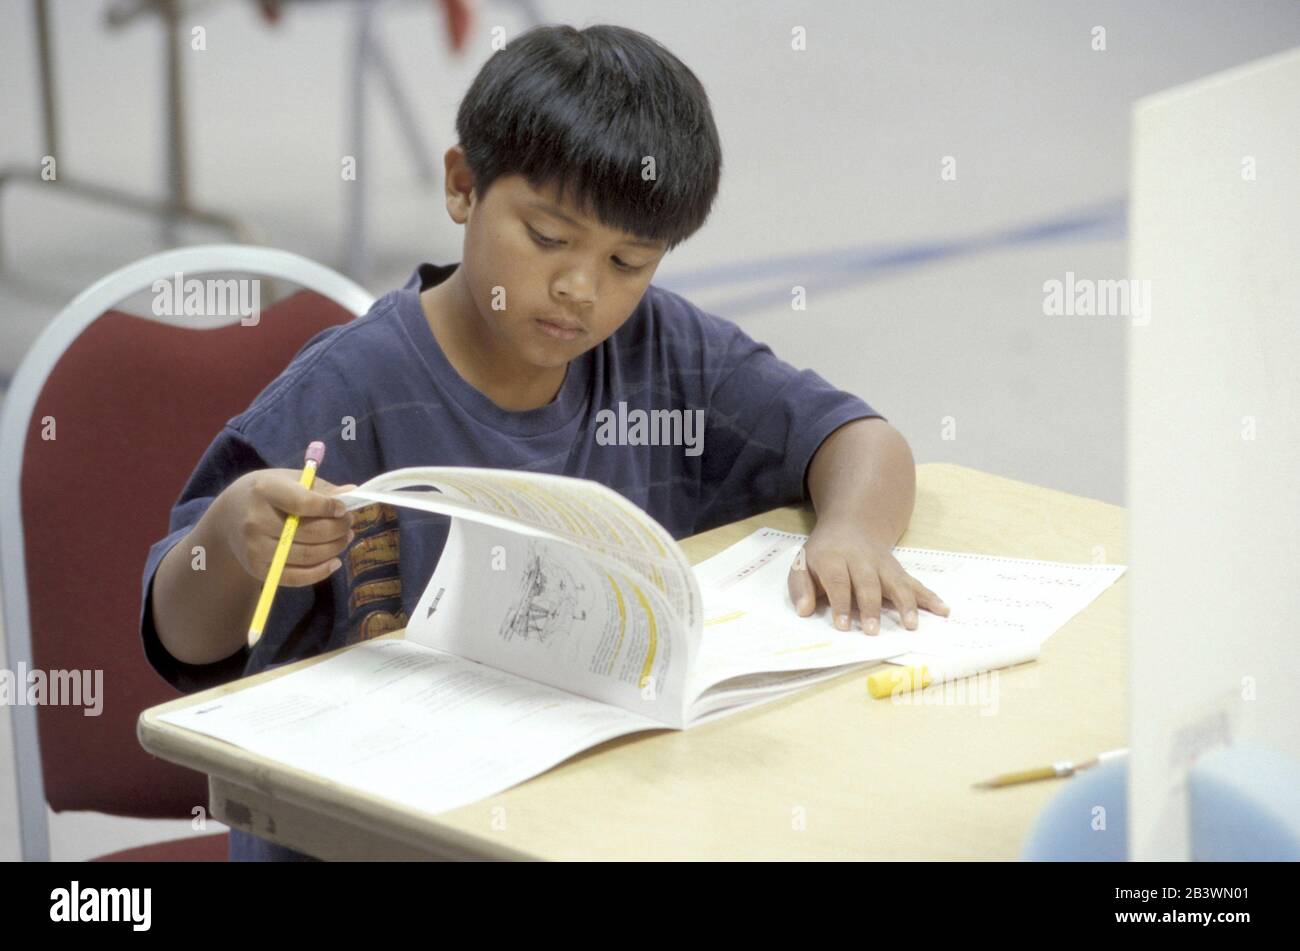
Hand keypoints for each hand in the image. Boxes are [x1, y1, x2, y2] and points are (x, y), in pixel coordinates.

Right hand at [213, 470, 357, 585]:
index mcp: (264, 491)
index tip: (343, 509)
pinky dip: (321, 572)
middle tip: (349, 524)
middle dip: (338, 529)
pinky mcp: (257, 569)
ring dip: (335, 549)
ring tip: (345, 538)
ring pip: (307, 556)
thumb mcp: (288, 479)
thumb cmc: (266, 493)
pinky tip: (334, 562)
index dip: (328, 508)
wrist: (228, 517)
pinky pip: (296, 578)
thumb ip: (319, 487)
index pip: (302, 504)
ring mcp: (255, 548)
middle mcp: (256, 521)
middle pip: (309, 533)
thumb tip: (352, 493)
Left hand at [787, 518, 948, 632]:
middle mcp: (860, 560)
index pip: (838, 581)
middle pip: (868, 583)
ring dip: (905, 603)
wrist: (851, 525)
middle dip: (871, 607)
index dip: (840, 603)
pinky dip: (929, 597)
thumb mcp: (802, 565)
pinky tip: (943, 609)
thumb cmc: (823, 554)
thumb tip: (804, 610)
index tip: (843, 626)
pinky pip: (914, 583)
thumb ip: (800, 587)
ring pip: (896, 582)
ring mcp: (882, 564)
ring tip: (911, 625)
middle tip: (872, 631)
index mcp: (833, 558)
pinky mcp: (897, 570)